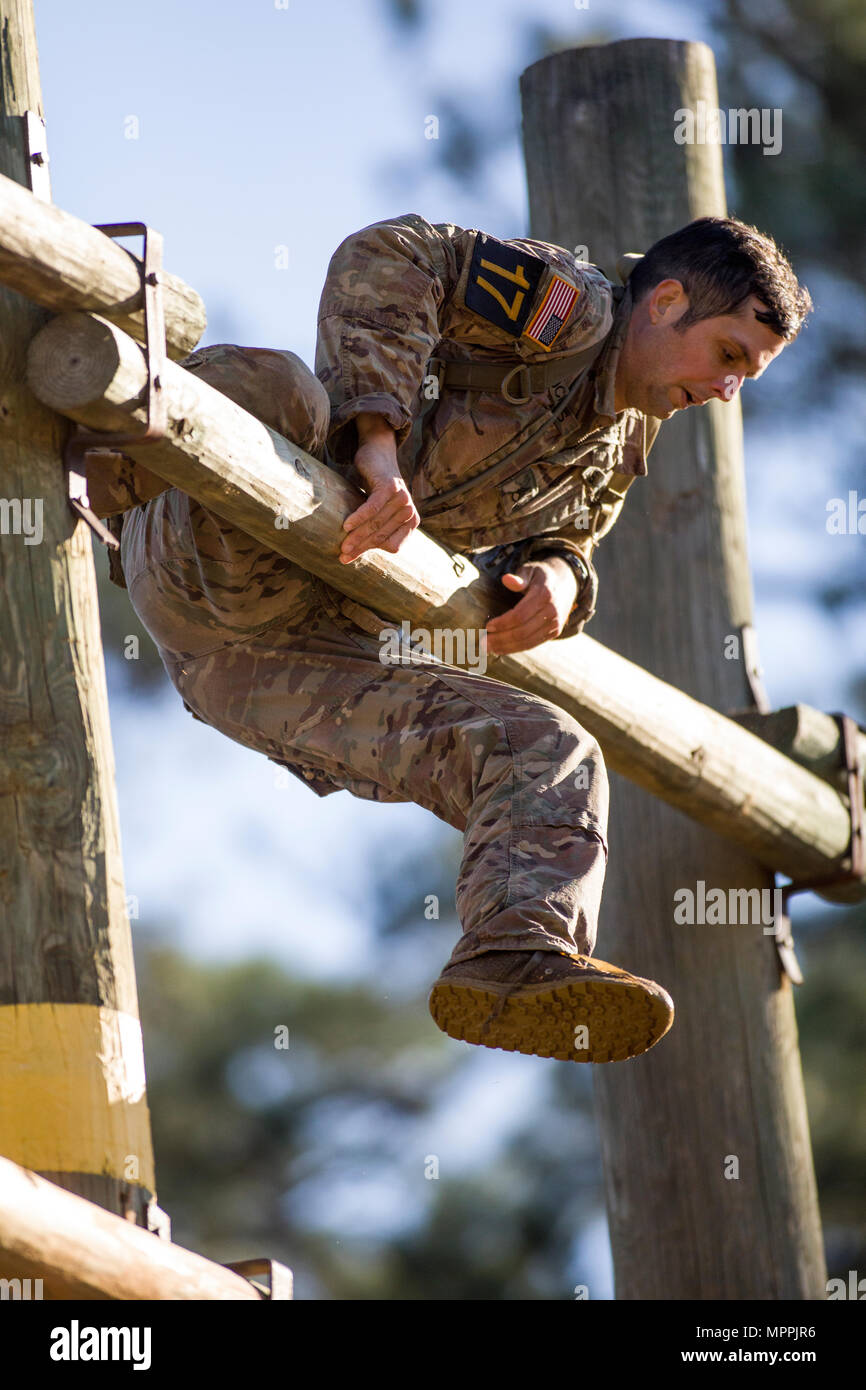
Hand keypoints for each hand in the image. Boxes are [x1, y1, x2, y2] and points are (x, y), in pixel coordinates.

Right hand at [340, 416, 419, 562]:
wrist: (378, 454)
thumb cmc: (375, 487)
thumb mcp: (378, 513)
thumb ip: (373, 532)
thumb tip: (349, 558)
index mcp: (411, 522)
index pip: (390, 545)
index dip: (369, 551)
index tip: (348, 556)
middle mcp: (410, 511)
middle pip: (381, 536)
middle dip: (360, 547)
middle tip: (342, 555)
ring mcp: (402, 499)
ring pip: (376, 524)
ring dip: (357, 536)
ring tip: (342, 545)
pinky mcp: (390, 488)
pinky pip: (373, 508)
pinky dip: (359, 518)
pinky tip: (346, 526)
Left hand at [484, 558, 578, 654]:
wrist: (567, 582)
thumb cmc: (542, 576)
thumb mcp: (531, 570)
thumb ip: (519, 577)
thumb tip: (506, 579)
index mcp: (544, 595)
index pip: (520, 615)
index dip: (503, 623)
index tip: (487, 626)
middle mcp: (552, 612)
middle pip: (522, 632)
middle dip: (501, 639)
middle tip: (483, 642)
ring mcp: (555, 624)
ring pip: (527, 641)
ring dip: (507, 647)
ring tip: (489, 648)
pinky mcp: (554, 632)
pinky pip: (533, 644)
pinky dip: (516, 649)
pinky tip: (502, 649)